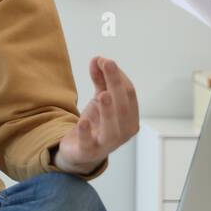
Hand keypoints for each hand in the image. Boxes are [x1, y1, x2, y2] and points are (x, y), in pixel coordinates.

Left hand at [54, 56, 139, 173]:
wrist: (79, 152)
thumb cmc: (95, 123)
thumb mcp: (99, 100)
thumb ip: (100, 80)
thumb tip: (98, 59)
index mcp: (130, 118)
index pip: (129, 94)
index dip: (118, 76)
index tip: (105, 60)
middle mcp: (123, 132)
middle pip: (123, 108)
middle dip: (116, 84)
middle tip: (107, 64)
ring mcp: (107, 145)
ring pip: (112, 129)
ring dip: (108, 111)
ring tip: (103, 94)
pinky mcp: (88, 152)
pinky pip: (88, 143)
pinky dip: (86, 133)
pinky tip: (82, 121)